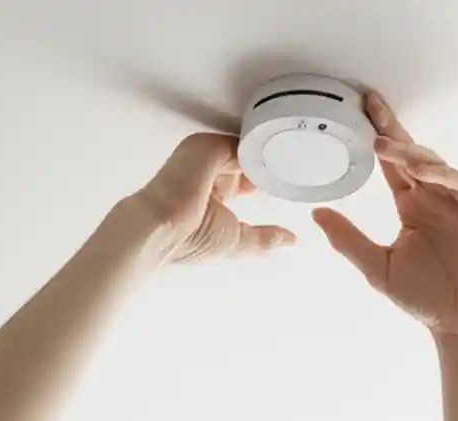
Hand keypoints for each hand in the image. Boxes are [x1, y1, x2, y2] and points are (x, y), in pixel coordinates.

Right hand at [133, 133, 294, 263]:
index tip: (285, 184)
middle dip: (266, 166)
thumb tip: (290, 241)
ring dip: (264, 156)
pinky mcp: (204, 147)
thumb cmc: (191, 240)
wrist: (163, 228)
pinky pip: (237, 142)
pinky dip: (257, 150)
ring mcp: (204, 157)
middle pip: (243, 161)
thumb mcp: (239, 242)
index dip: (262, 182)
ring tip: (291, 161)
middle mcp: (206, 172)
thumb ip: (266, 238)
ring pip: (242, 150)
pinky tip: (277, 157)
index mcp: (210, 194)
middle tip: (294, 170)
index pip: (240, 180)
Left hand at [313, 92, 457, 338]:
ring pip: (436, 167)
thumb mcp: (378, 267)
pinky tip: (424, 170)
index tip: (359, 109)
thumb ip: (349, 240)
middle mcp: (435, 199)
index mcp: (412, 206)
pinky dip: (444, 176)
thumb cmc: (427, 298)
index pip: (393, 164)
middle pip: (414, 155)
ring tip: (387, 146)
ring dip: (413, 154)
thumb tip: (316, 214)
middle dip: (394, 129)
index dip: (379, 135)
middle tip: (370, 105)